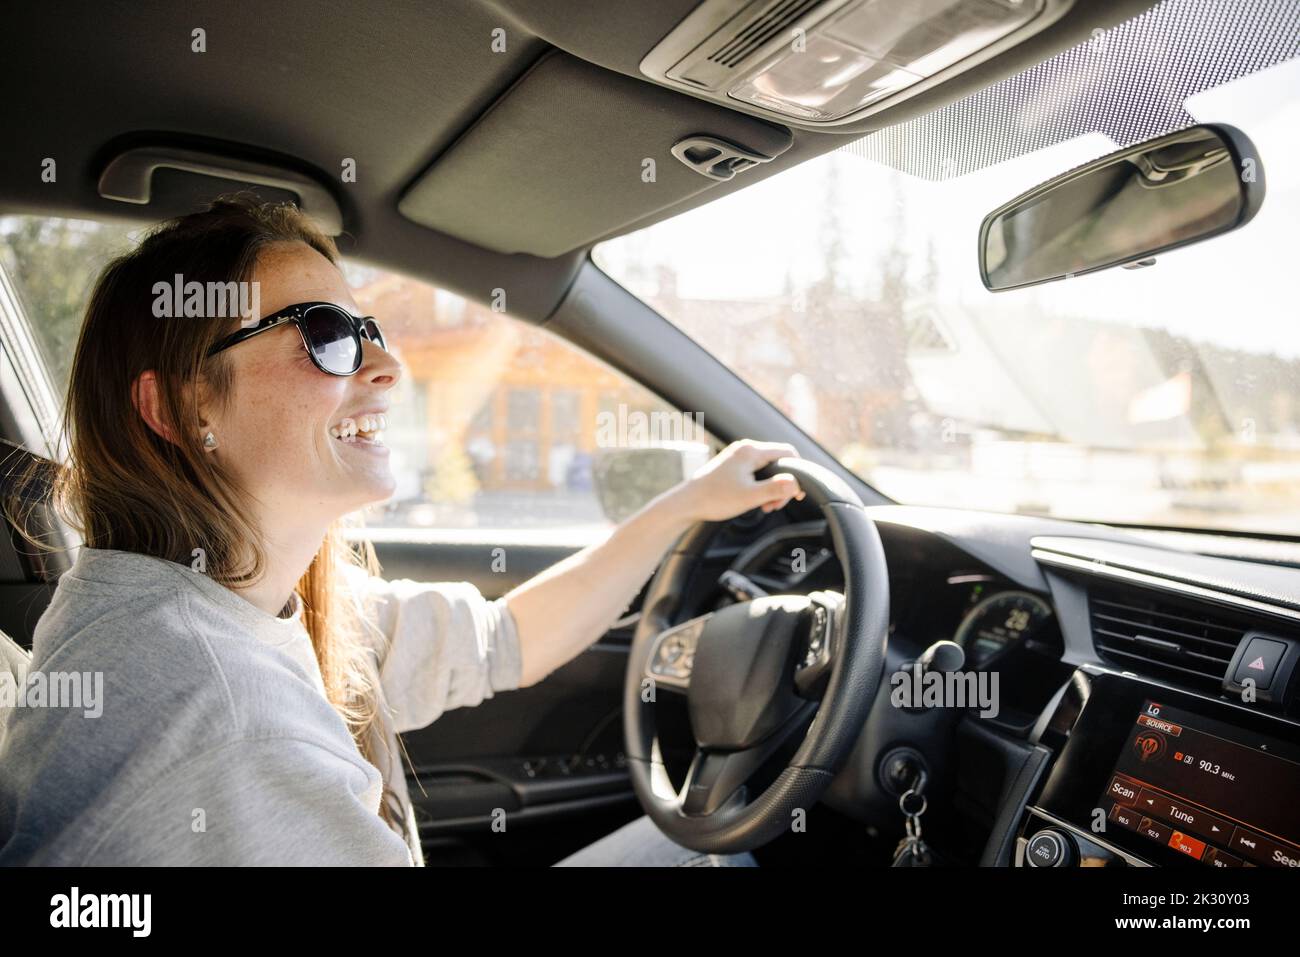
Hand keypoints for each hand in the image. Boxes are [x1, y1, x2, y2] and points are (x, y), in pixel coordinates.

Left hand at [673, 439, 805, 523]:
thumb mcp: (750, 497)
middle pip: (778, 463)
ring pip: (767, 470)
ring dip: (771, 489)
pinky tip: (757, 502)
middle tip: (776, 505)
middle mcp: (745, 449)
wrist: (688, 503)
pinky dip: (761, 487)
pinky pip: (756, 473)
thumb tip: (795, 483)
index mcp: (751, 451)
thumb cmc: (715, 499)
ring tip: (766, 506)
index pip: (788, 452)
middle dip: (782, 485)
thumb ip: (775, 489)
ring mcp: (738, 457)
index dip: (798, 472)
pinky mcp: (733, 466)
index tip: (797, 494)